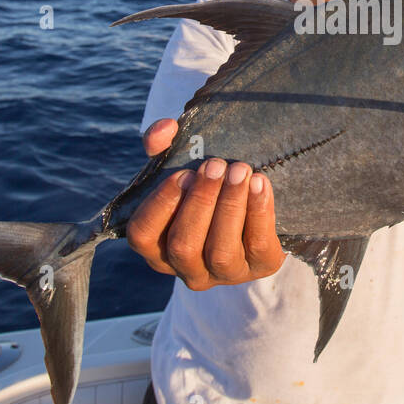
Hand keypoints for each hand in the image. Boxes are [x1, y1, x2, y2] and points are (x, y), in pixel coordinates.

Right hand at [126, 118, 283, 289]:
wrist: (259, 205)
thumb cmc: (209, 187)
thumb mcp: (182, 167)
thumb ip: (164, 144)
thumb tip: (164, 130)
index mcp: (158, 247)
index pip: (142, 235)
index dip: (160, 205)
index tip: (182, 174)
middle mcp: (187, 268)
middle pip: (183, 245)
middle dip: (200, 202)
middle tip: (216, 165)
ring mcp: (224, 273)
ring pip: (220, 251)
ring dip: (229, 206)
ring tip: (239, 170)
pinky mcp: (261, 267)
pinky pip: (257, 244)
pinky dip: (259, 211)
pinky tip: (260, 182)